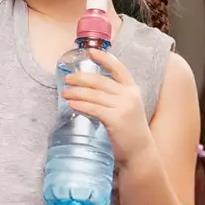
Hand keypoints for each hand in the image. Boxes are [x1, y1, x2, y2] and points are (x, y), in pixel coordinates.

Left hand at [61, 49, 153, 166]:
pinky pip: (93, 108)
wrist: (140, 152)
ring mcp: (123, 107)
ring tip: (64, 93)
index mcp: (132, 89)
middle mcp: (129, 95)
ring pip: (94, 94)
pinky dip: (80, 105)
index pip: (118, 68)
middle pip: (100, 81)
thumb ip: (113, 95)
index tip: (90, 52)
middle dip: (80, 78)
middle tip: (67, 79)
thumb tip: (87, 85)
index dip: (104, 58)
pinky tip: (71, 104)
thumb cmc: (128, 129)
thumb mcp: (126, 106)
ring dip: (76, 92)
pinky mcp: (116, 119)